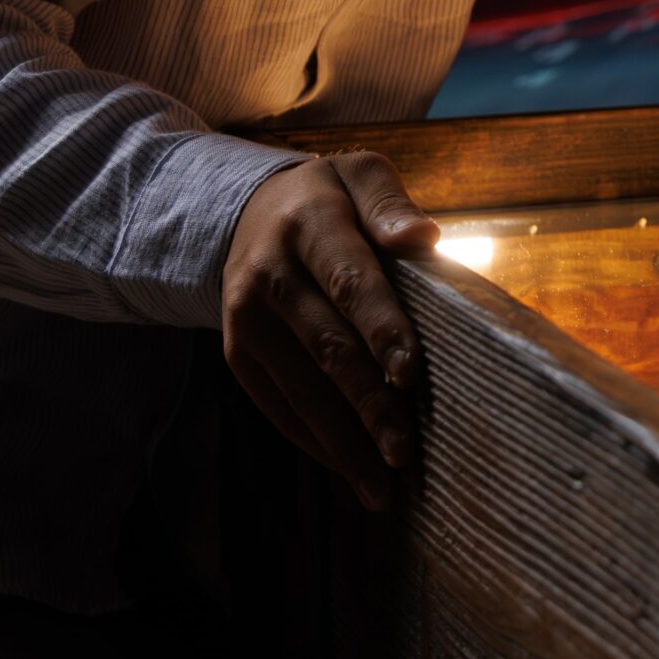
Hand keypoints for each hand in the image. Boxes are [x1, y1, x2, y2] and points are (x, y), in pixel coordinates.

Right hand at [220, 152, 440, 509]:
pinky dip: (312, 440)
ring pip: (298, 387)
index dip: (380, 328)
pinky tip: (347, 469)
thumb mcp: (359, 174)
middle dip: (367, 402)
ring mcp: (245, 316)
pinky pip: (274, 403)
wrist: (249, 210)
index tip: (410, 373)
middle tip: (404, 450)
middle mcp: (269, 273)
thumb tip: (421, 237)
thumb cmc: (330, 198)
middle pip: (325, 345)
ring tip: (382, 485)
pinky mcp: (236, 351)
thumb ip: (390, 203)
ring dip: (341, 439)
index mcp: (310, 223)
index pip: (350, 280)